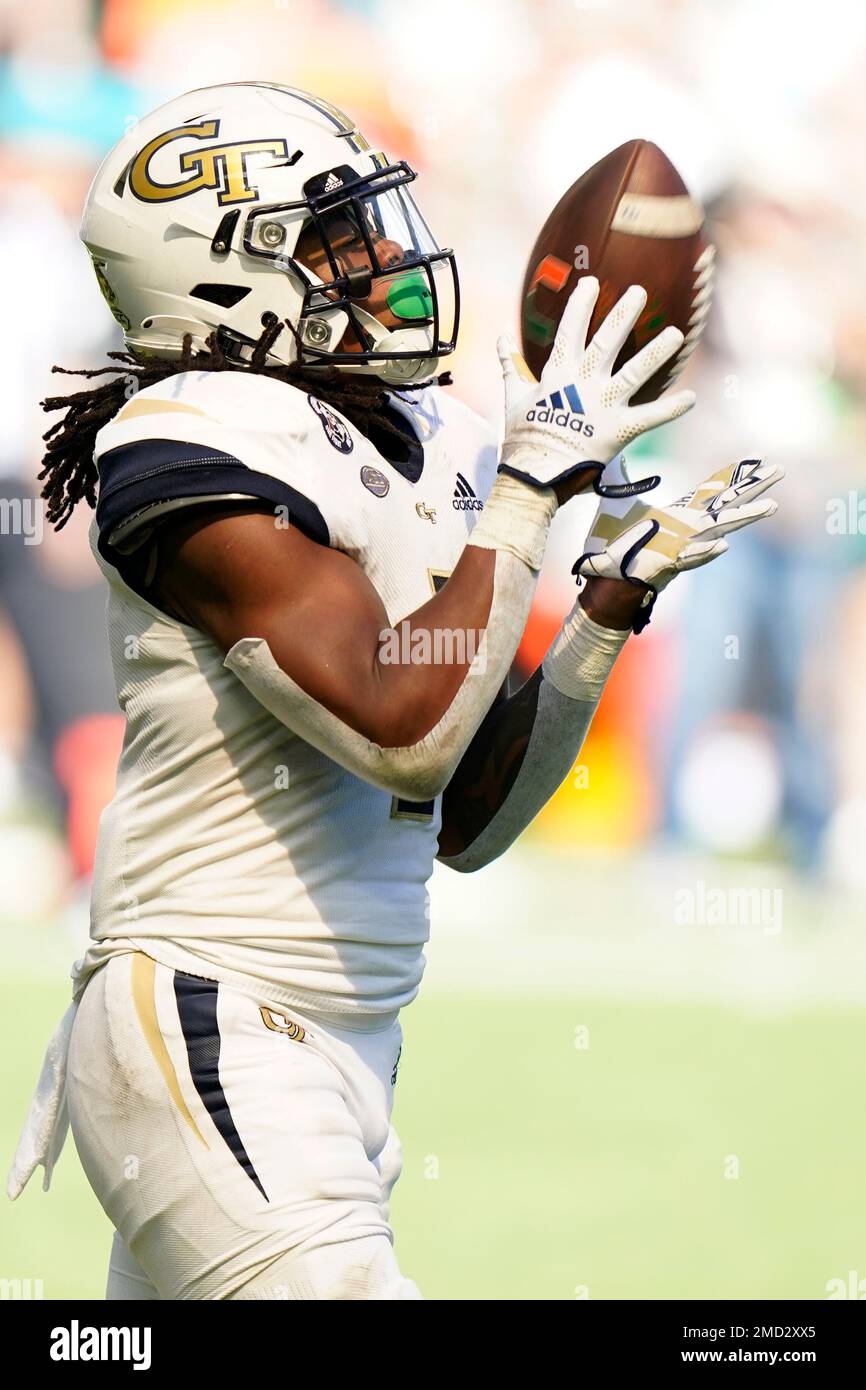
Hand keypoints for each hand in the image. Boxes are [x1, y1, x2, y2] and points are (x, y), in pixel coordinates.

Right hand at [496, 276, 695, 496]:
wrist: (535, 473)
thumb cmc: (523, 437)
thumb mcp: (513, 396)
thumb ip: (509, 365)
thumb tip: (499, 339)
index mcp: (559, 374)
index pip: (571, 331)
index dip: (581, 305)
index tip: (592, 282)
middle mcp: (585, 384)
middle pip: (608, 342)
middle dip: (623, 314)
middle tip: (639, 292)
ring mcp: (604, 406)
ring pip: (635, 372)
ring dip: (657, 352)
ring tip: (676, 333)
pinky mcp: (619, 430)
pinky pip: (650, 417)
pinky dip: (671, 409)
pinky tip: (691, 397)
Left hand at [574, 457, 783, 630]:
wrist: (607, 575)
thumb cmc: (617, 542)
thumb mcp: (618, 502)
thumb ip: (622, 478)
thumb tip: (615, 455)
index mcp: (682, 512)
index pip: (715, 489)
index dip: (736, 472)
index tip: (759, 457)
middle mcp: (689, 528)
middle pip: (729, 502)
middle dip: (754, 487)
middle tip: (781, 469)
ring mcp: (683, 546)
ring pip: (720, 529)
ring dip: (745, 517)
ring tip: (772, 506)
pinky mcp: (669, 564)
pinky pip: (692, 558)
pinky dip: (707, 552)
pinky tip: (724, 544)